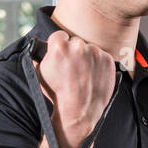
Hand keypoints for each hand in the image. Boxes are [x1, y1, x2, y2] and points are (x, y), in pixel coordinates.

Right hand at [35, 30, 117, 147]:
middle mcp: (79, 46)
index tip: (61, 55)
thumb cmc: (57, 93)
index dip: (58, 47)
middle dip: (73, 52)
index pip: (59, 36)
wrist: (79, 111)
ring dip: (87, 58)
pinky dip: (98, 65)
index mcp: (60, 46)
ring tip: (82, 76)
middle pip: (75, 42)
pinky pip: (102, 57)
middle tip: (72, 68)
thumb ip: (41, 56)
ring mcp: (96, 53)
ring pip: (90, 49)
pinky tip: (92, 77)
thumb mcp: (41, 73)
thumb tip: (39, 47)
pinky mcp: (108, 60)